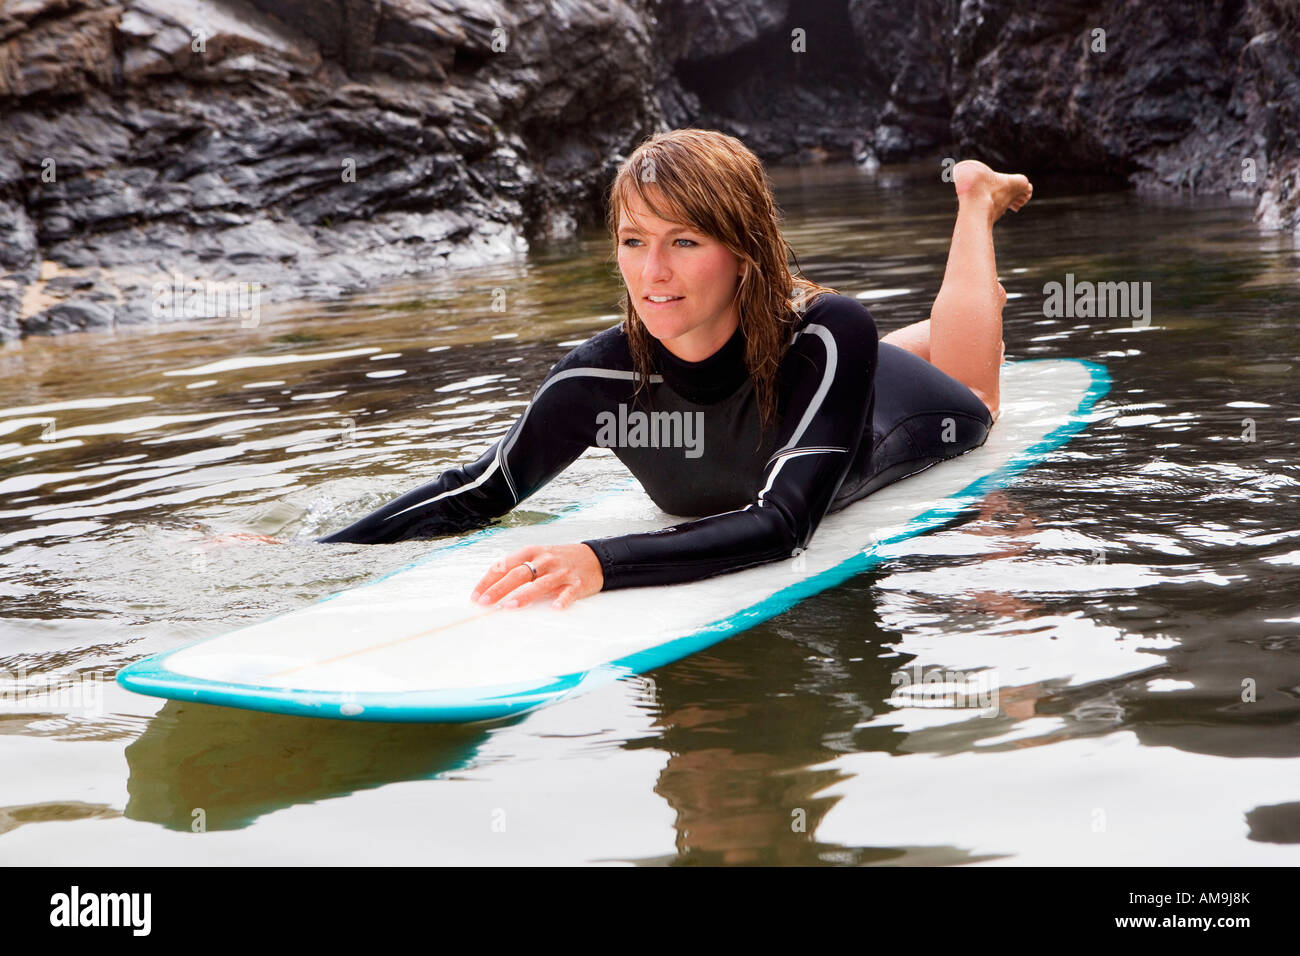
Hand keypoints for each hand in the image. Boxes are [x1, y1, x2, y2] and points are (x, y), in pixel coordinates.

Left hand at [470, 543, 603, 609]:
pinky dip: (561, 600)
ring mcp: (561, 572)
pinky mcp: (577, 583)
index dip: (488, 580)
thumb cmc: (559, 560)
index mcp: (531, 552)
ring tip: (510, 606)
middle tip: (485, 602)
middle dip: (500, 588)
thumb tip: (489, 585)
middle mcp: (545, 560)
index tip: (476, 595)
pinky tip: (555, 608)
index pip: (504, 565)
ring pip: (540, 583)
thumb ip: (516, 568)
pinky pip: (568, 592)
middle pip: (519, 574)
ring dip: (524, 595)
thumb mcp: (537, 557)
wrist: (594, 558)